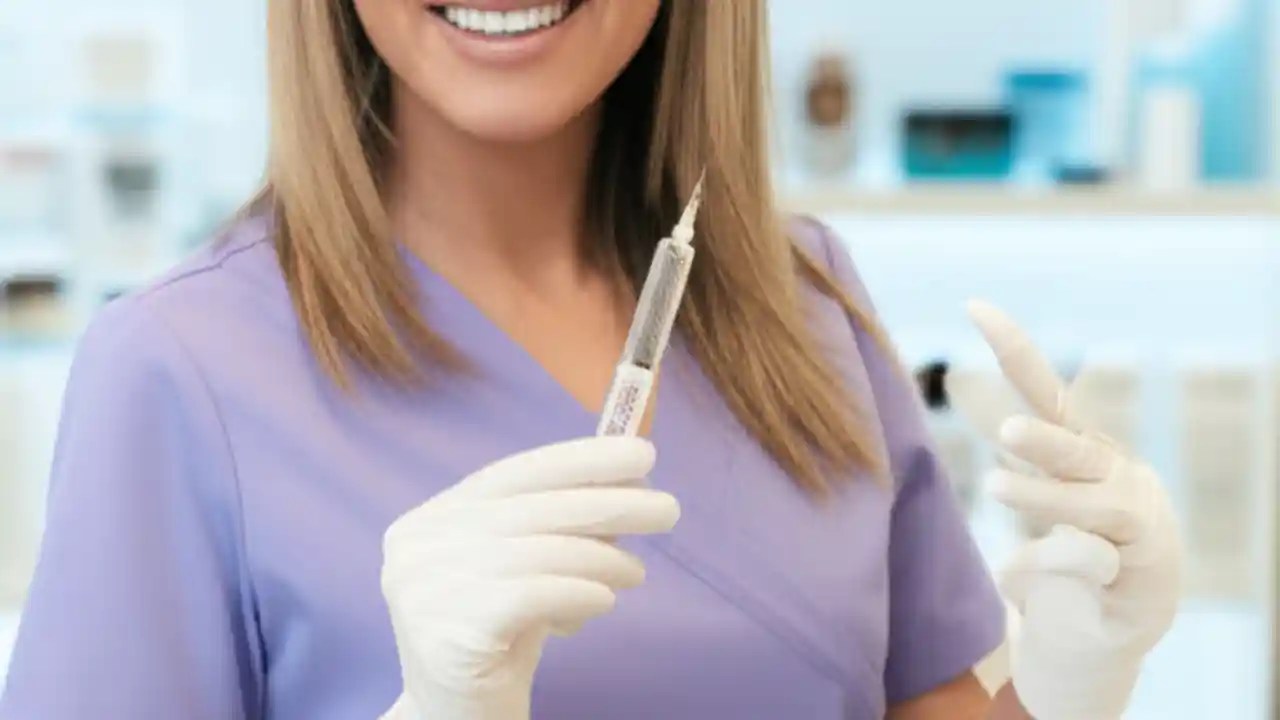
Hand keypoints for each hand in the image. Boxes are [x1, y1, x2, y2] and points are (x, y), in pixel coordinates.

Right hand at [379, 437, 680, 719]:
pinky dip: (579, 592)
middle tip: (668, 509)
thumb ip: (559, 522)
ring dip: (602, 558)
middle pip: (529, 509)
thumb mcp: (528, 567)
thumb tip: (632, 474)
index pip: (513, 473)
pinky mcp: (443, 634)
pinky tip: (604, 602)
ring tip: (636, 574)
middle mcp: (416, 547)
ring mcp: (422, 590)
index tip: (642, 453)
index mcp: (431, 519)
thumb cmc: (501, 637)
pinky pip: (531, 596)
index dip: (580, 459)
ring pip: (535, 552)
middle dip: (607, 504)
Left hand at [957, 301, 1182, 719]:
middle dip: (1045, 439)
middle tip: (1008, 431)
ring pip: (1093, 505)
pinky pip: (1093, 564)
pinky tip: (1015, 572)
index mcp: (1078, 449)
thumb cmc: (1064, 551)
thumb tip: (985, 412)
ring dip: (1045, 496)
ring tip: (997, 487)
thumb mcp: (1039, 499)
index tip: (973, 305)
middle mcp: (1111, 475)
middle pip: (1077, 449)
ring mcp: (1133, 523)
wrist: (1112, 627)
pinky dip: (1053, 565)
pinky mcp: (1142, 571)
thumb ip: (1021, 465)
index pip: (1046, 391)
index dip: (1013, 349)